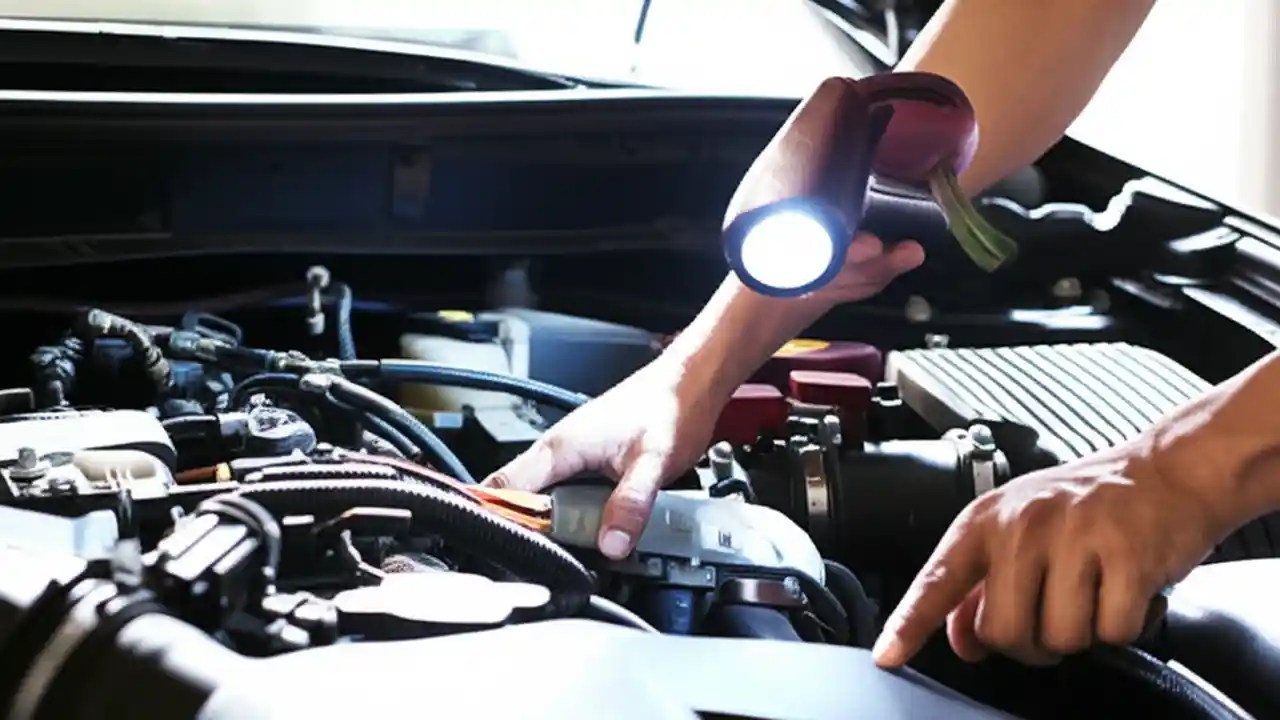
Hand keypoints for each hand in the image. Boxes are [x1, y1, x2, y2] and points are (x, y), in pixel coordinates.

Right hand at [482, 359, 721, 558]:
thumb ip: (630, 504)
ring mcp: (571, 459)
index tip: (511, 553)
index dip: (500, 522)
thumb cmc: (667, 409)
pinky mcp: (587, 467)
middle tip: (557, 560)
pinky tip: (596, 529)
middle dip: (534, 533)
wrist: (688, 387)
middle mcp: (557, 452)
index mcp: (560, 447)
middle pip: (522, 502)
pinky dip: (577, 518)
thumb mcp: (653, 462)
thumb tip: (612, 544)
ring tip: (580, 547)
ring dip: (558, 527)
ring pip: (546, 503)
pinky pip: (569, 500)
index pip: (504, 488)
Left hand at [872, 440, 1244, 667]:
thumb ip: (981, 585)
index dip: (910, 623)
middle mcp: (1022, 524)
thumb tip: (961, 638)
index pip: (938, 579)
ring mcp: (1074, 536)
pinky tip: (1127, 590)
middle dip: (1032, 642)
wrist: (1167, 471)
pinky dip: (1125, 625)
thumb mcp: (1019, 532)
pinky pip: (1113, 633)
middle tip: (1055, 611)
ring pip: (1060, 639)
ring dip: (1082, 633)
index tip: (886, 657)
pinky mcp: (1126, 554)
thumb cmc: (1088, 507)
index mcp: (986, 520)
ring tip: (1094, 592)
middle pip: (1005, 632)